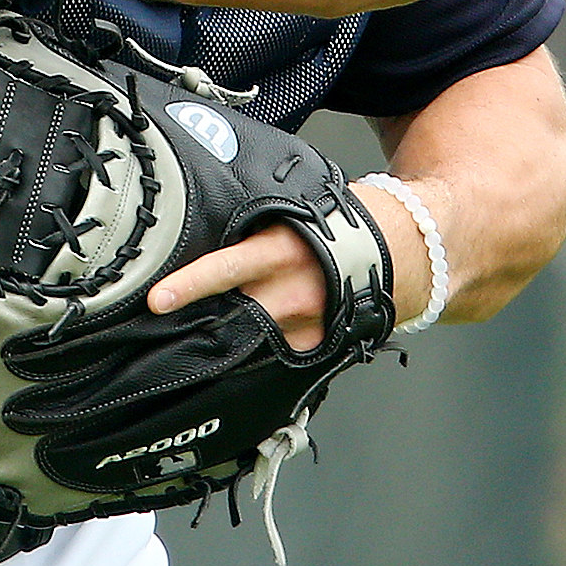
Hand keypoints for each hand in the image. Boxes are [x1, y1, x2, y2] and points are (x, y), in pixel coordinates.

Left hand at [146, 183, 439, 345]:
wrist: (407, 252)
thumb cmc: (349, 223)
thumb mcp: (301, 210)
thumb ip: (260, 228)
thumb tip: (210, 232)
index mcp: (285, 250)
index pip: (228, 268)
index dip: (190, 284)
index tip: (158, 299)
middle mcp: (294, 292)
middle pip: (232, 314)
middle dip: (202, 321)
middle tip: (170, 324)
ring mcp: (307, 326)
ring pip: (251, 339)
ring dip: (230, 336)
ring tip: (207, 337)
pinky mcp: (319, 348)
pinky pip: (278, 355)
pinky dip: (263, 349)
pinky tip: (254, 345)